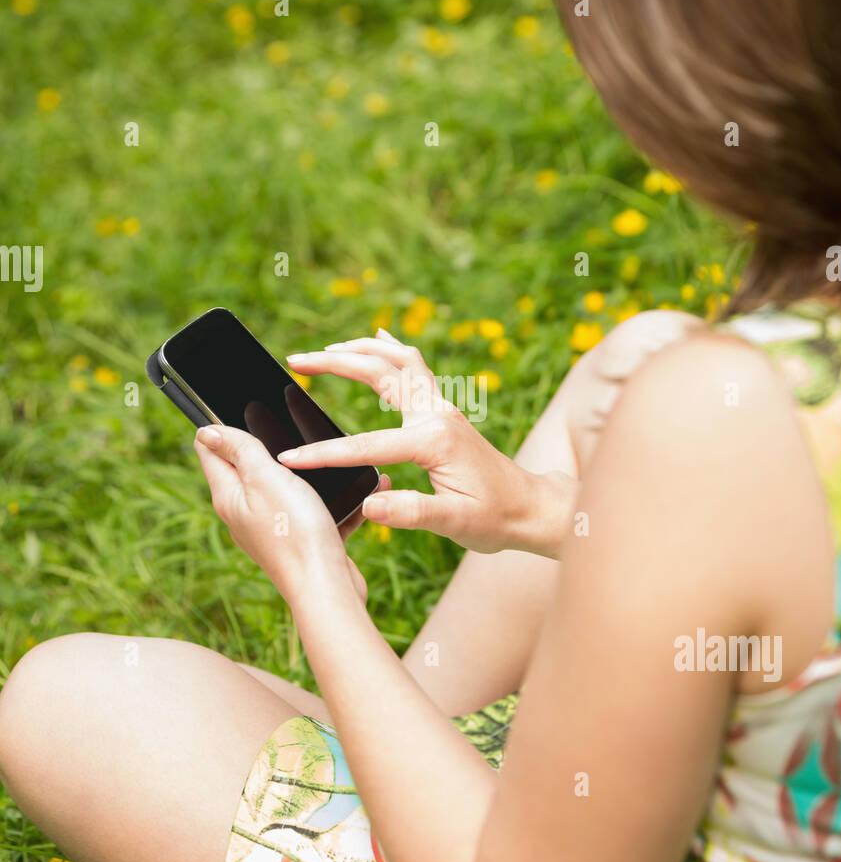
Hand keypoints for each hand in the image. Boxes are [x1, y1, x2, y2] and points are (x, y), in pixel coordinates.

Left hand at [194, 425, 379, 601]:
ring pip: (285, 488)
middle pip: (248, 468)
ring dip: (305, 472)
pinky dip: (334, 500)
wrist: (327, 589)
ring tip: (327, 454)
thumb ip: (239, 451)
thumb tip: (206, 430)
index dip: (218, 426)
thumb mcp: (264, 479)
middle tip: (286, 423)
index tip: (237, 405)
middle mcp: (245, 514)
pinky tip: (359, 491)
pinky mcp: (302, 541)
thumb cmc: (295, 533)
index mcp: (229, 497)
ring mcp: (273, 529)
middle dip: (266, 444)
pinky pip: (316, 511)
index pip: (209, 452)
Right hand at [281, 330, 575, 556]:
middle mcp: (437, 414)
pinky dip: (388, 350)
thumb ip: (411, 512)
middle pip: (379, 372)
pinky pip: (413, 367)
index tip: (288, 459)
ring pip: (396, 360)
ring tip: (322, 351)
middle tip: (296, 361)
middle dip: (334, 363)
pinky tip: (374, 337)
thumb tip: (369, 504)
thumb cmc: (495, 518)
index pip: (366, 444)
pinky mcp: (443, 411)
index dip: (324, 454)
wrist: (530, 508)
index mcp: (433, 440)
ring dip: (358, 349)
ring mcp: (441, 407)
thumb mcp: (454, 523)